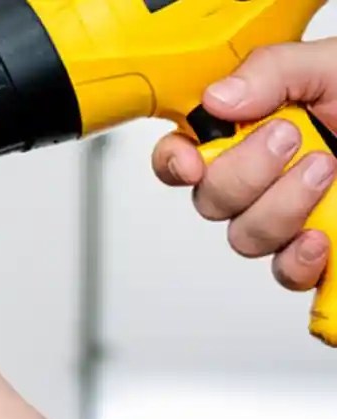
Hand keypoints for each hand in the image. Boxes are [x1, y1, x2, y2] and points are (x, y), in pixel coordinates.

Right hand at [152, 39, 336, 290]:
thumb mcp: (334, 66)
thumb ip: (272, 72)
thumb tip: (217, 99)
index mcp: (251, 131)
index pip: (181, 157)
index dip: (175, 163)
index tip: (194, 160)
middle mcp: (261, 179)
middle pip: (210, 203)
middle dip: (246, 174)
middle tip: (292, 139)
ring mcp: (288, 219)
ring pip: (245, 239)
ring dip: (281, 208)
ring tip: (328, 171)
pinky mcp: (317, 254)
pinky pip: (286, 275)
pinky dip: (300, 260)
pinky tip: (322, 236)